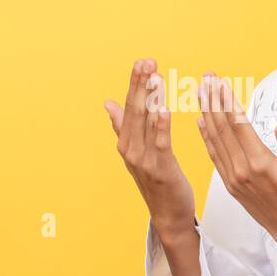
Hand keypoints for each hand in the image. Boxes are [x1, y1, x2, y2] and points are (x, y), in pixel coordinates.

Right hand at [104, 58, 196, 238]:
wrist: (168, 214)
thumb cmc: (156, 181)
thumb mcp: (136, 151)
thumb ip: (123, 126)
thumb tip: (108, 102)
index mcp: (126, 143)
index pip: (129, 107)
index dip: (135, 83)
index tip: (141, 61)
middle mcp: (130, 150)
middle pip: (135, 111)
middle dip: (141, 85)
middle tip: (147, 61)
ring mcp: (143, 161)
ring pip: (145, 124)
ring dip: (150, 99)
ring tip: (155, 77)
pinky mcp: (161, 170)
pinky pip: (160, 144)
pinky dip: (160, 126)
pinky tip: (163, 109)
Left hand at [196, 73, 276, 269]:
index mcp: (260, 164)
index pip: (238, 125)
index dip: (227, 101)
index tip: (220, 80)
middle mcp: (241, 171)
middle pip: (222, 129)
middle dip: (213, 100)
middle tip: (206, 77)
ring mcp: (234, 179)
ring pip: (215, 140)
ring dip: (207, 114)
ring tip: (201, 92)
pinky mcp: (232, 186)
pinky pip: (214, 156)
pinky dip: (206, 137)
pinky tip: (201, 123)